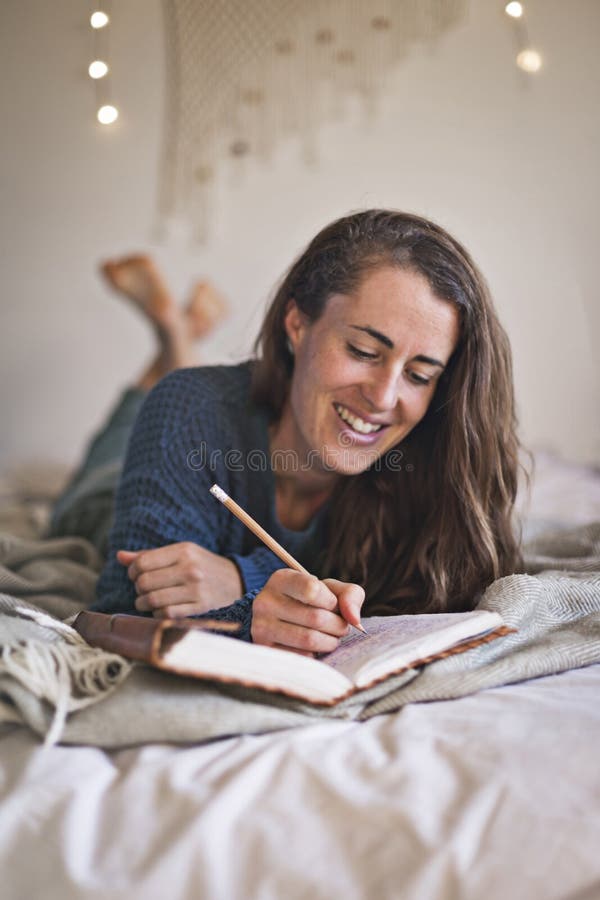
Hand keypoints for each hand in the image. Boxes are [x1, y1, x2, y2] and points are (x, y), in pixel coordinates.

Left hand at [117, 542, 242, 617]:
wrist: (237, 582)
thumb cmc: (202, 566)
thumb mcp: (181, 554)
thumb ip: (150, 555)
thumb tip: (119, 556)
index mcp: (183, 550)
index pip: (142, 563)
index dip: (132, 571)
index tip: (136, 575)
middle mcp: (190, 568)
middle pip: (144, 582)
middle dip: (138, 589)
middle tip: (143, 590)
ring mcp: (196, 589)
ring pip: (152, 600)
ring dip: (143, 603)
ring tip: (148, 601)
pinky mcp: (199, 607)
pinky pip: (166, 613)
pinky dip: (157, 613)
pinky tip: (161, 609)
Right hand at [250, 569, 364, 655]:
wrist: (281, 622)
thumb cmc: (312, 603)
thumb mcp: (330, 590)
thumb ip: (350, 595)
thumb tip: (355, 620)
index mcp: (281, 579)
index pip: (312, 589)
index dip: (332, 601)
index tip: (333, 605)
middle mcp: (265, 601)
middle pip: (316, 618)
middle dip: (337, 625)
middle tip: (340, 627)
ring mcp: (261, 627)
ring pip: (310, 639)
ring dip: (330, 642)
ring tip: (331, 638)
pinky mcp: (265, 651)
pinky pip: (301, 658)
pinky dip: (315, 655)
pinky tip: (313, 649)